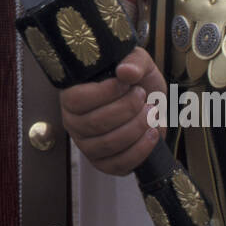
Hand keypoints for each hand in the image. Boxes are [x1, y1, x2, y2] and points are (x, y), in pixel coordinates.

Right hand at [59, 46, 166, 176]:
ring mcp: (87, 145)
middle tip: (142, 96)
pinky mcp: (103, 163)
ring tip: (152, 113)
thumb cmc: (135, 81)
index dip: (104, 93)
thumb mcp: (136, 62)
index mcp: (72, 96)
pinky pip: (118, 164)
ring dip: (136, 128)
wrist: (149, 102)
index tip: (126, 84)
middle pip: (95, 123)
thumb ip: (133, 61)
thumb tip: (125, 71)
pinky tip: (153, 132)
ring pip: (108, 144)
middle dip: (126, 109)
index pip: (77, 100)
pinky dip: (141, 149)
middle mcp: (74, 123)